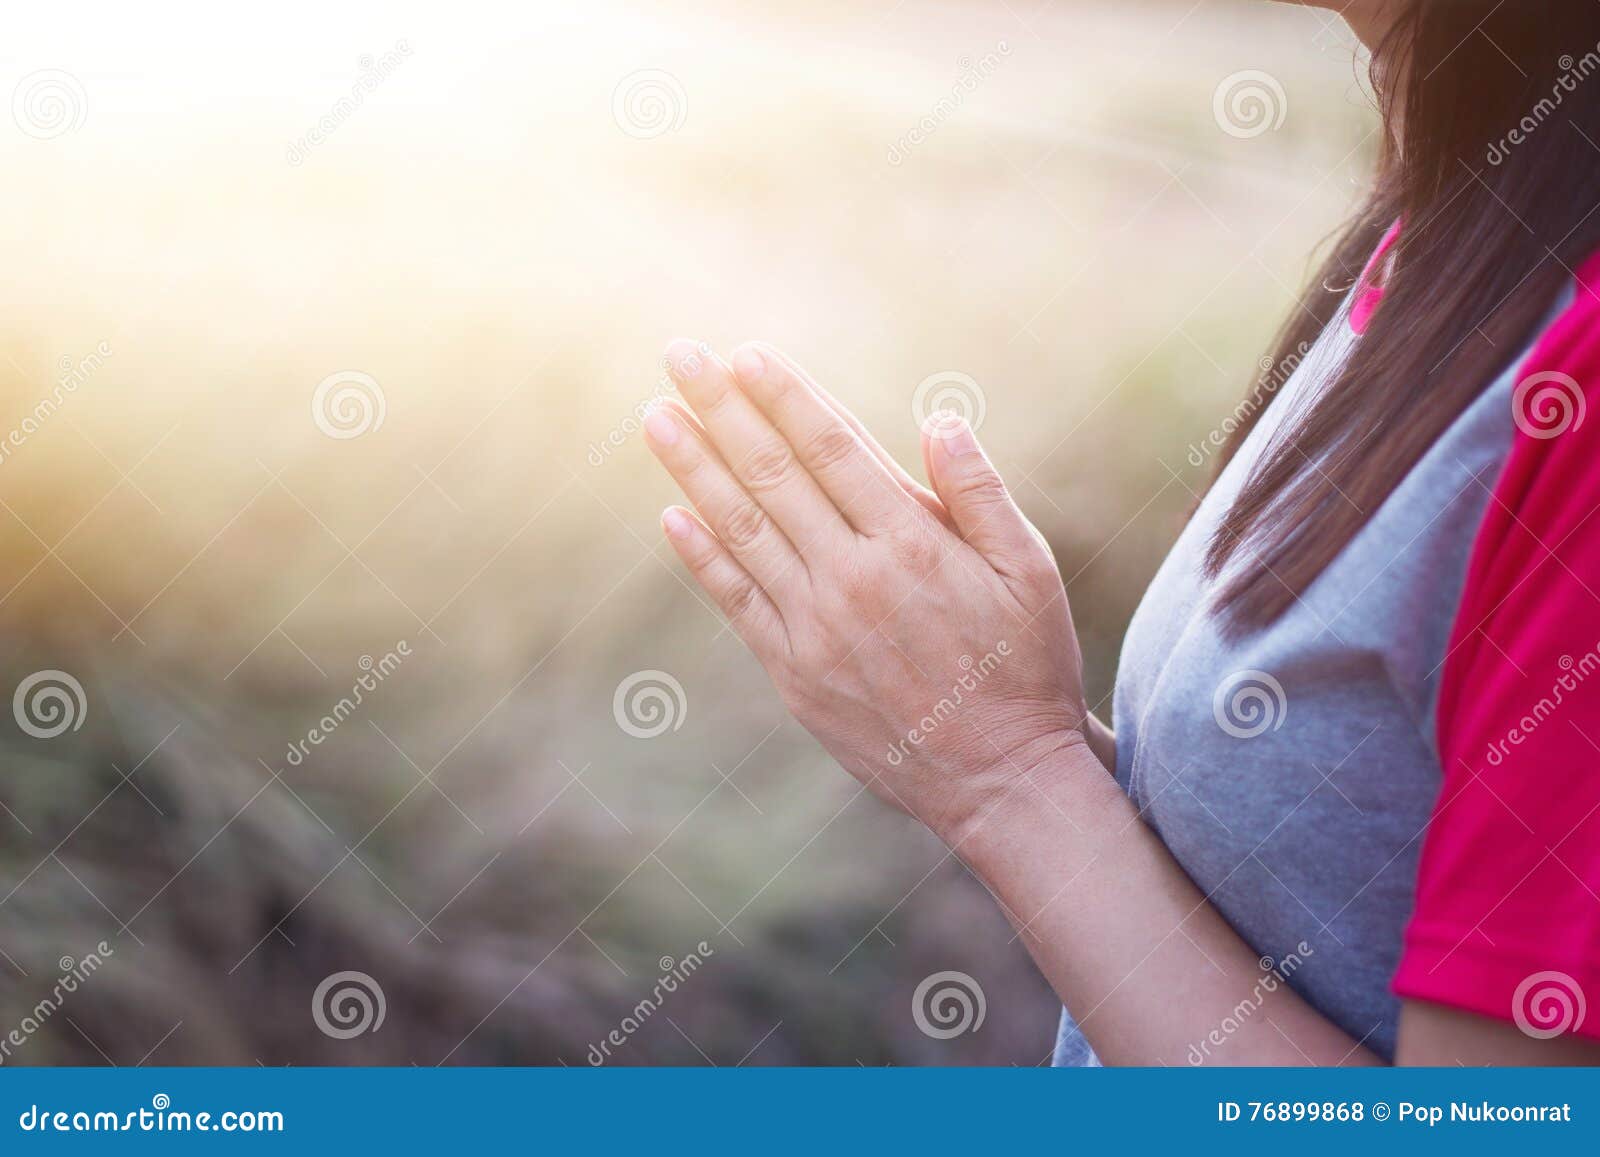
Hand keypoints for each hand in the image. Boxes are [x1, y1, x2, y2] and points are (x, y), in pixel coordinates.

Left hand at [644, 339, 1088, 843]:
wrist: (1000, 780)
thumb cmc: (1026, 667)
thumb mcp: (1030, 571)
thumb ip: (980, 493)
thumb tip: (939, 419)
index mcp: (911, 542)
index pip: (832, 448)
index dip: (783, 396)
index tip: (743, 354)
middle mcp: (852, 577)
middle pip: (773, 475)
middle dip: (722, 409)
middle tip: (680, 355)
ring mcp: (816, 628)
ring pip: (742, 530)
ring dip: (694, 469)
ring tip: (656, 417)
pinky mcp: (796, 673)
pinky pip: (738, 602)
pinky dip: (702, 557)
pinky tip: (672, 516)